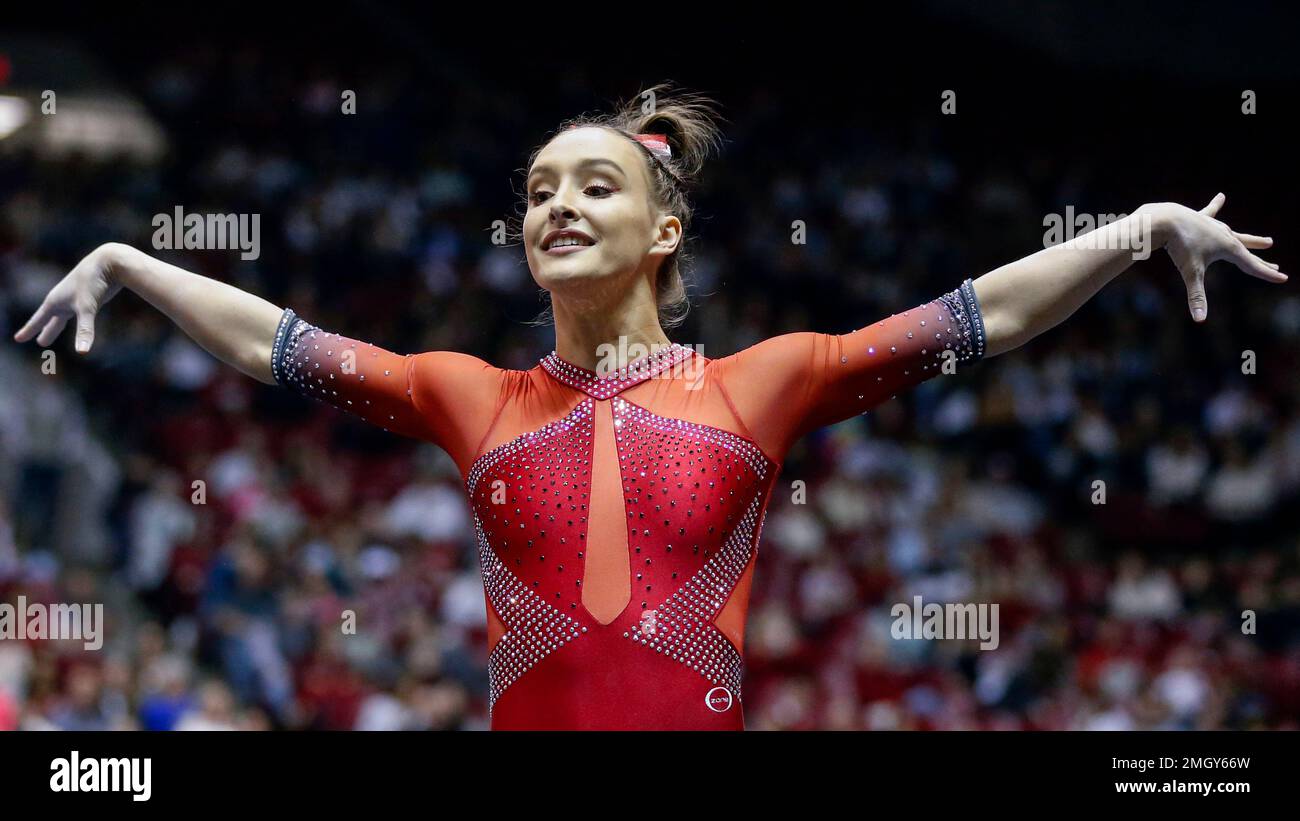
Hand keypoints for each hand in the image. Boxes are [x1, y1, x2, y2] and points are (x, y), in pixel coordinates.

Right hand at [12, 242, 130, 352]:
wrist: (108, 262)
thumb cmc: (93, 283)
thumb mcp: (87, 308)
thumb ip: (84, 330)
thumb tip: (82, 352)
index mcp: (55, 301)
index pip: (38, 320)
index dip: (28, 330)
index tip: (17, 339)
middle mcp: (62, 299)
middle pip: (50, 320)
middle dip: (44, 331)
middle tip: (39, 342)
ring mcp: (74, 298)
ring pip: (62, 316)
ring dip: (54, 326)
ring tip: (48, 335)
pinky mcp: (88, 297)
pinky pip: (76, 312)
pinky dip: (73, 320)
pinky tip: (73, 317)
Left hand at [1149, 194, 1286, 322]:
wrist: (1165, 220)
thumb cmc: (1179, 246)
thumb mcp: (1190, 272)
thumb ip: (1196, 296)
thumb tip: (1199, 320)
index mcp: (1229, 248)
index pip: (1251, 266)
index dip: (1267, 274)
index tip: (1283, 279)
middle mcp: (1225, 235)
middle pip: (1247, 252)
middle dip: (1260, 261)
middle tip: (1275, 266)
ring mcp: (1213, 225)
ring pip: (1235, 234)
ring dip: (1250, 240)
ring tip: (1266, 241)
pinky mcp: (1199, 218)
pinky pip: (1211, 212)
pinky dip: (1216, 205)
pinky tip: (1221, 196)